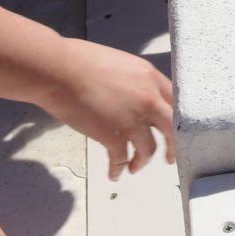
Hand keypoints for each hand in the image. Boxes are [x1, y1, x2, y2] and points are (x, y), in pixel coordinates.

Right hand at [40, 38, 175, 180]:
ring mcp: (132, 120)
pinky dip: (118, 169)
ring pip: (148, 149)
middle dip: (173, 147)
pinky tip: (114, 174)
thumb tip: (136, 98)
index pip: (175, 102)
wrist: (59, 71)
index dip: (175, 119)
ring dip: (141, 161)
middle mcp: (148, 100)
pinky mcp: (113, 136)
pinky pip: (121, 159)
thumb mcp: (121, 64)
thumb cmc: (82, 61)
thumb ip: (136, 82)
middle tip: (169, 158)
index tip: (173, 129)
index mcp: (151, 78)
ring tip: (134, 167)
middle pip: (172, 129)